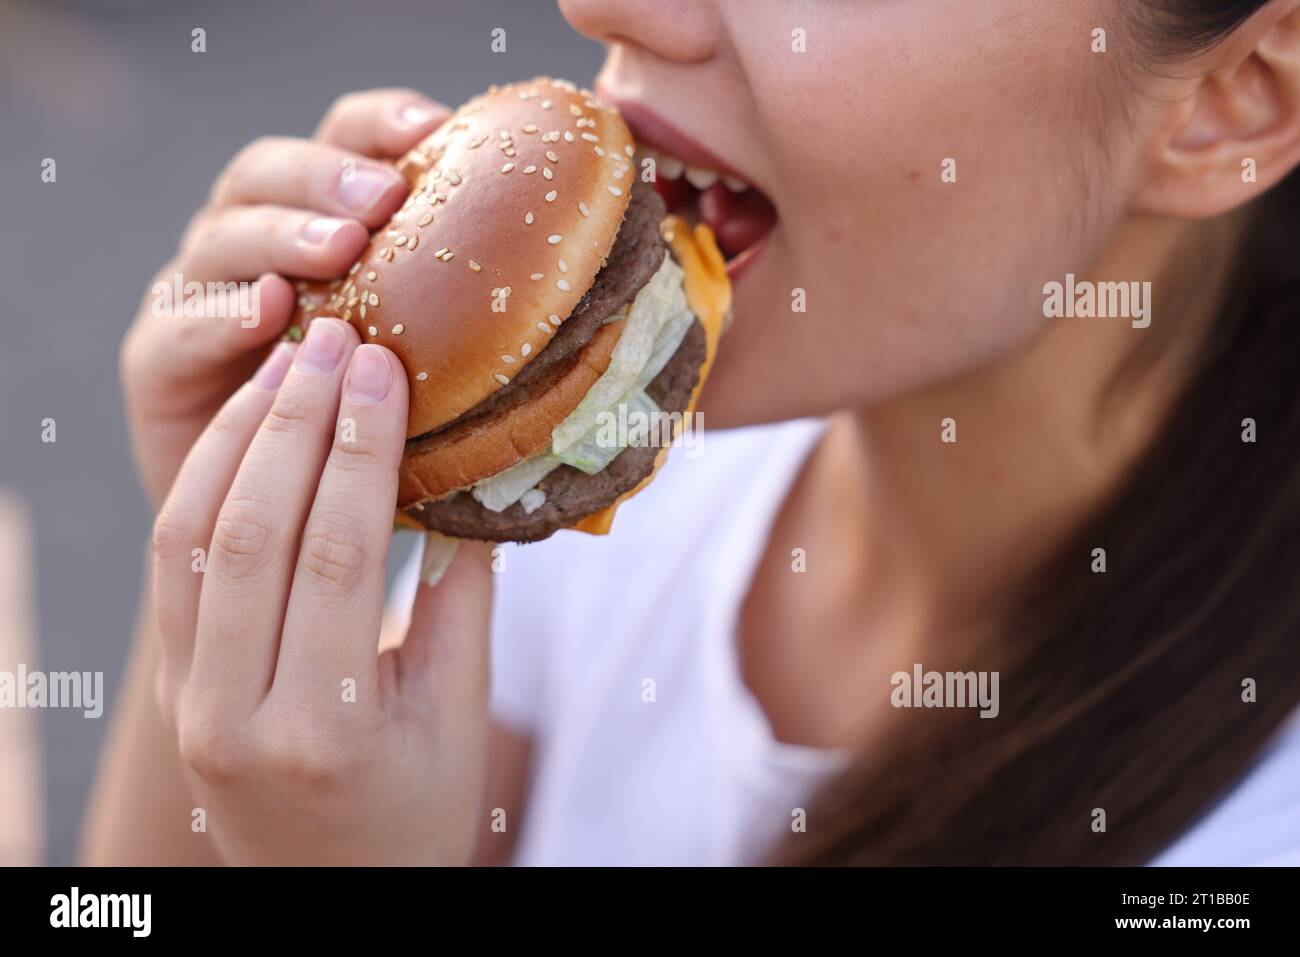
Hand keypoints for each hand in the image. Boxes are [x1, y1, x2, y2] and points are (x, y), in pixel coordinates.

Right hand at [121, 89, 449, 507]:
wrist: (282, 525)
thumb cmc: (368, 437)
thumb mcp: (429, 372)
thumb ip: (468, 332)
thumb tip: (576, 323)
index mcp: (316, 224)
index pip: (338, 142)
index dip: (378, 124)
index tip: (435, 128)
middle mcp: (249, 244)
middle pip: (268, 172)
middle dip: (326, 174)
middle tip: (383, 199)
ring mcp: (195, 294)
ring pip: (223, 235)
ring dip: (282, 234)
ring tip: (337, 249)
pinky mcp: (156, 358)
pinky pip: (179, 324)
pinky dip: (222, 315)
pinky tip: (269, 314)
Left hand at [150, 319, 492, 864]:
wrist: (331, 894)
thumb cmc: (416, 807)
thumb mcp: (459, 710)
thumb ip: (462, 594)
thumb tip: (468, 476)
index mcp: (327, 724)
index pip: (339, 554)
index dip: (362, 448)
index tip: (383, 366)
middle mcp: (235, 713)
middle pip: (254, 532)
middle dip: (296, 421)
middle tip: (334, 339)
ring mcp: (188, 702)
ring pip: (193, 539)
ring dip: (241, 439)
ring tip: (288, 366)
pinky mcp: (173, 686)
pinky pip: (175, 567)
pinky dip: (208, 486)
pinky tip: (248, 432)